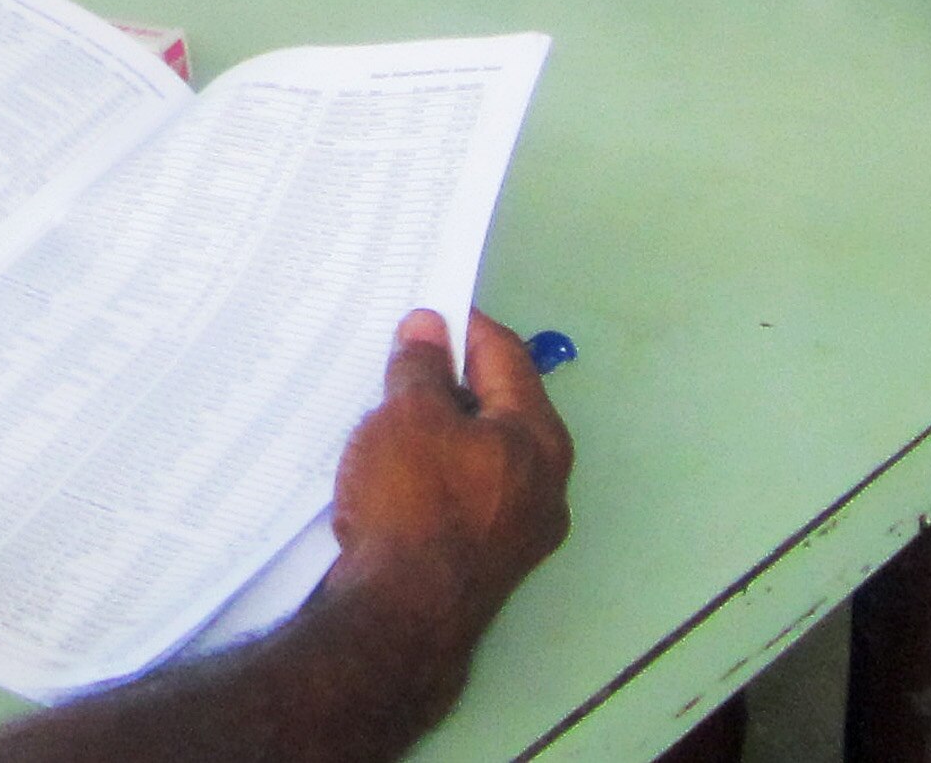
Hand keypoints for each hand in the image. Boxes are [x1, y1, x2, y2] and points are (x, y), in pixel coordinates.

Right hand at [326, 311, 573, 632]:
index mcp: (540, 439)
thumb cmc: (413, 502)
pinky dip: (431, 476)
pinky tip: (391, 475)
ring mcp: (518, 532)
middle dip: (449, 382)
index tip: (423, 310)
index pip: (507, 356)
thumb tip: (428, 329)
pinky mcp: (483, 565)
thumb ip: (421, 367)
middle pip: (497, 409)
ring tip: (387, 415)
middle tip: (398, 362)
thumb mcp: (408, 415)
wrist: (399, 619)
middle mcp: (544, 485)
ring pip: (477, 457)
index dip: (464, 325)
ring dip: (438, 433)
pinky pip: (460, 498)